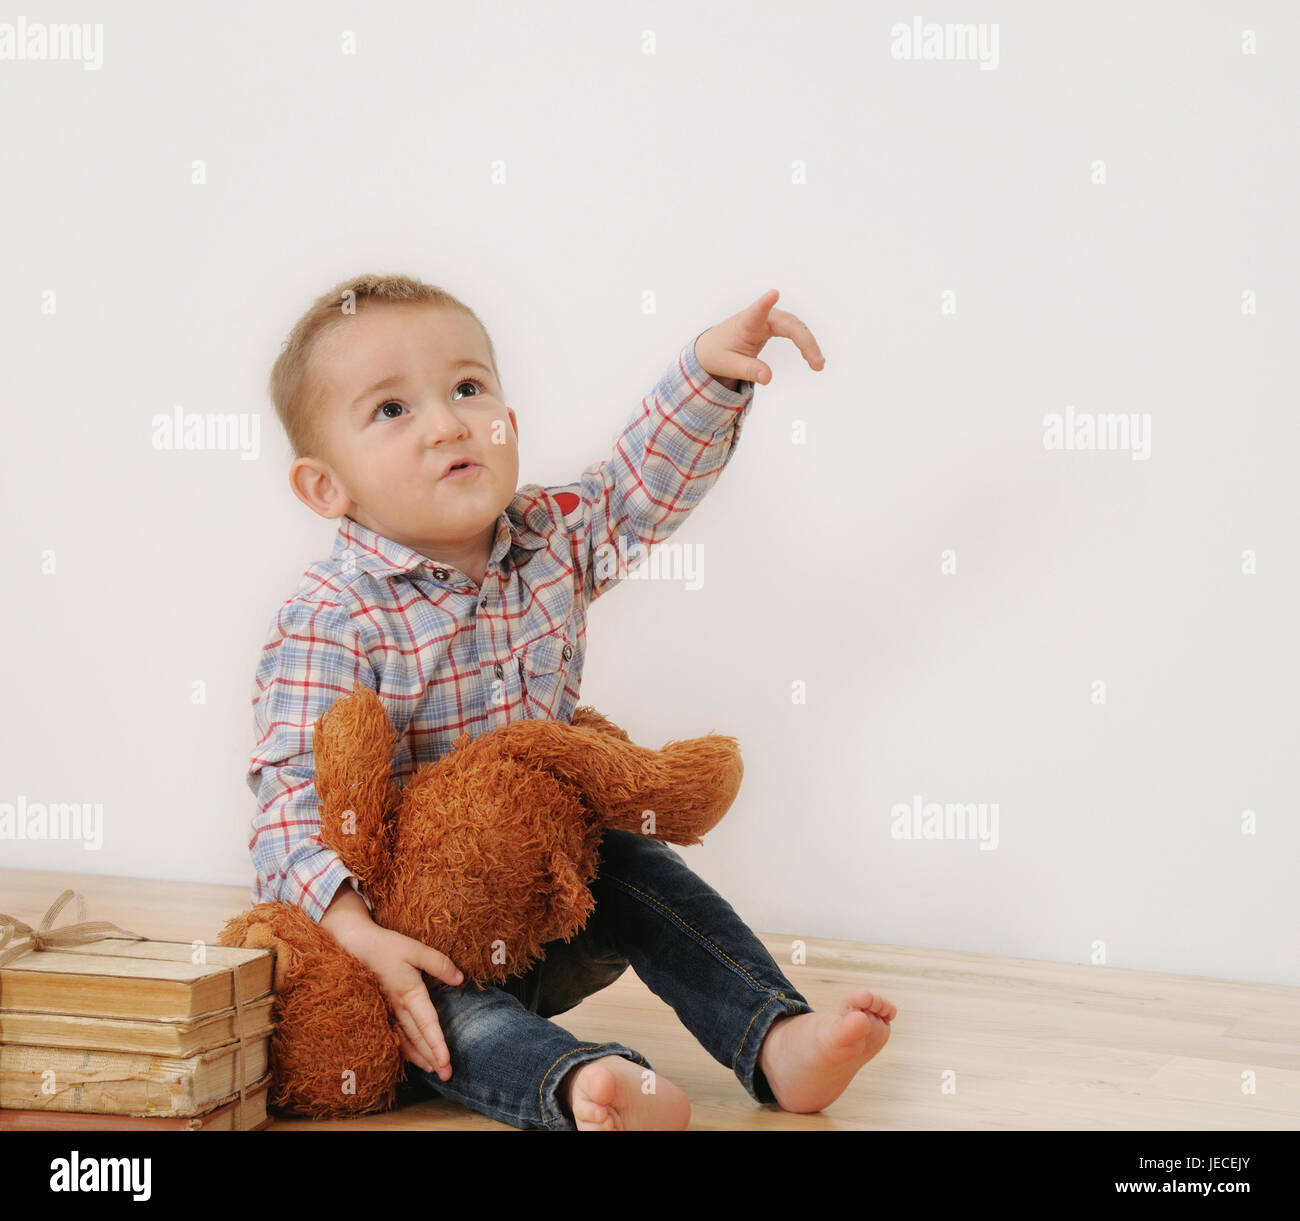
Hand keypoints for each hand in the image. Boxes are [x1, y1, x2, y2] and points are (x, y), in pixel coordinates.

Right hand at [350, 923, 463, 1080]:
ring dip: (419, 1057)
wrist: (354, 946)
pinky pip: (394, 1034)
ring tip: (432, 1070)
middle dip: (432, 1058)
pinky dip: (403, 1049)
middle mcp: (398, 1008)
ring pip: (405, 1040)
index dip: (437, 1045)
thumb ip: (439, 964)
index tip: (445, 1062)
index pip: (426, 1025)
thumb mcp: (416, 949)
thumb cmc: (386, 946)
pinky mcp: (381, 1009)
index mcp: (409, 994)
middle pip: (417, 1039)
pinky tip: (410, 1055)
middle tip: (447, 1075)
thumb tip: (460, 978)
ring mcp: (387, 1011)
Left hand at [694, 289, 824, 389]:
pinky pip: (795, 331)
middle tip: (817, 363)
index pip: (756, 311)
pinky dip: (805, 344)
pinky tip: (814, 359)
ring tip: (818, 364)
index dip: (764, 303)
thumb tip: (768, 378)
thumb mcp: (729, 366)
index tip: (773, 293)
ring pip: (795, 327)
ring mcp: (770, 320)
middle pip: (788, 324)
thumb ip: (748, 370)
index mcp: (745, 324)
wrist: (712, 348)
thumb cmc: (718, 353)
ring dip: (809, 344)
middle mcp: (761, 318)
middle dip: (804, 341)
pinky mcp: (775, 326)